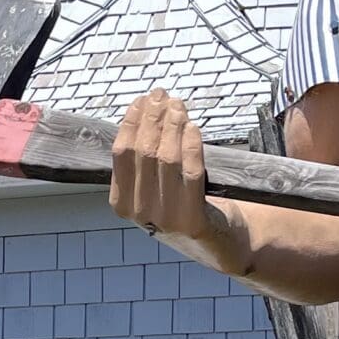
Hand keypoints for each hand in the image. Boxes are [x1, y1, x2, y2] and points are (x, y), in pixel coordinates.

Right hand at [109, 90, 221, 252]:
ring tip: (178, 106)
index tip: (143, 100)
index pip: (120, 152)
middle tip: (162, 95)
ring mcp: (165, 219)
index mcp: (121, 202)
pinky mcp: (192, 221)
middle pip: (143, 151)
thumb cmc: (184, 206)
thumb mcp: (154, 187)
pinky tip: (193, 128)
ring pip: (166, 159)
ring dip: (172, 125)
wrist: (217, 243)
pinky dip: (191, 146)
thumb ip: (144, 159)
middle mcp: (139, 213)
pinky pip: (190, 174)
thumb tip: (144, 111)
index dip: (131, 121)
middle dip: (152, 117)